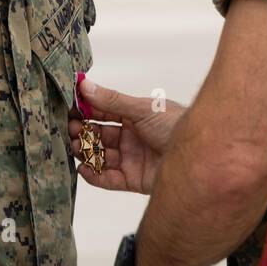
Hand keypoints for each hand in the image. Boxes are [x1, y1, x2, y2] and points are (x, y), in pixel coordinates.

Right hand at [69, 78, 185, 194]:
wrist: (198, 158)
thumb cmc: (175, 125)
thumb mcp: (142, 109)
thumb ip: (112, 100)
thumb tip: (84, 85)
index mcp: (134, 116)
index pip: (103, 112)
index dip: (86, 110)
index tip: (67, 107)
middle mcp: (131, 137)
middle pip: (99, 135)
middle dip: (83, 132)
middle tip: (69, 129)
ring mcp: (131, 158)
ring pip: (101, 156)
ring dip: (85, 151)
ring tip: (75, 146)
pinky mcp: (133, 179)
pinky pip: (108, 178)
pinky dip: (94, 175)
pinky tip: (83, 168)